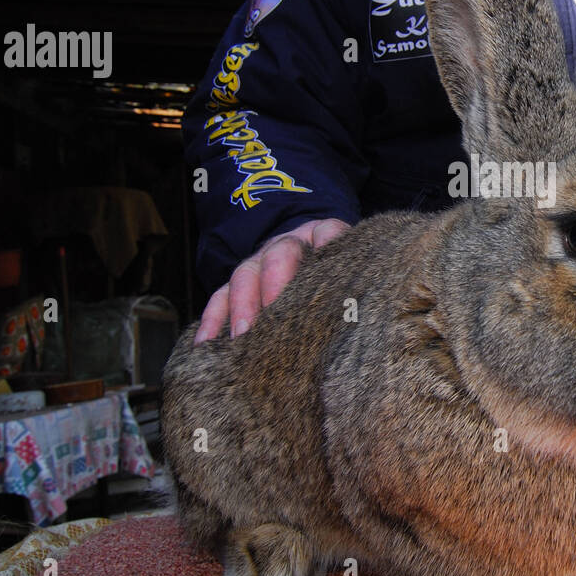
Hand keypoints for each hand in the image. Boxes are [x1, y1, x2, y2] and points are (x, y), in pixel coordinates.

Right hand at [194, 218, 350, 343]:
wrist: (308, 261)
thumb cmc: (336, 281)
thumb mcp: (350, 275)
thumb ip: (355, 290)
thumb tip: (370, 324)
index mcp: (323, 238)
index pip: (328, 233)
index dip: (327, 242)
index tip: (325, 255)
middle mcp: (290, 246)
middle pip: (280, 255)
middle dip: (274, 284)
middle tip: (272, 317)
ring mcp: (260, 261)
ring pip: (246, 275)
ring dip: (242, 306)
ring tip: (241, 337)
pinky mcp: (239, 282)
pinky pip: (219, 297)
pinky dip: (212, 319)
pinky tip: (206, 343)